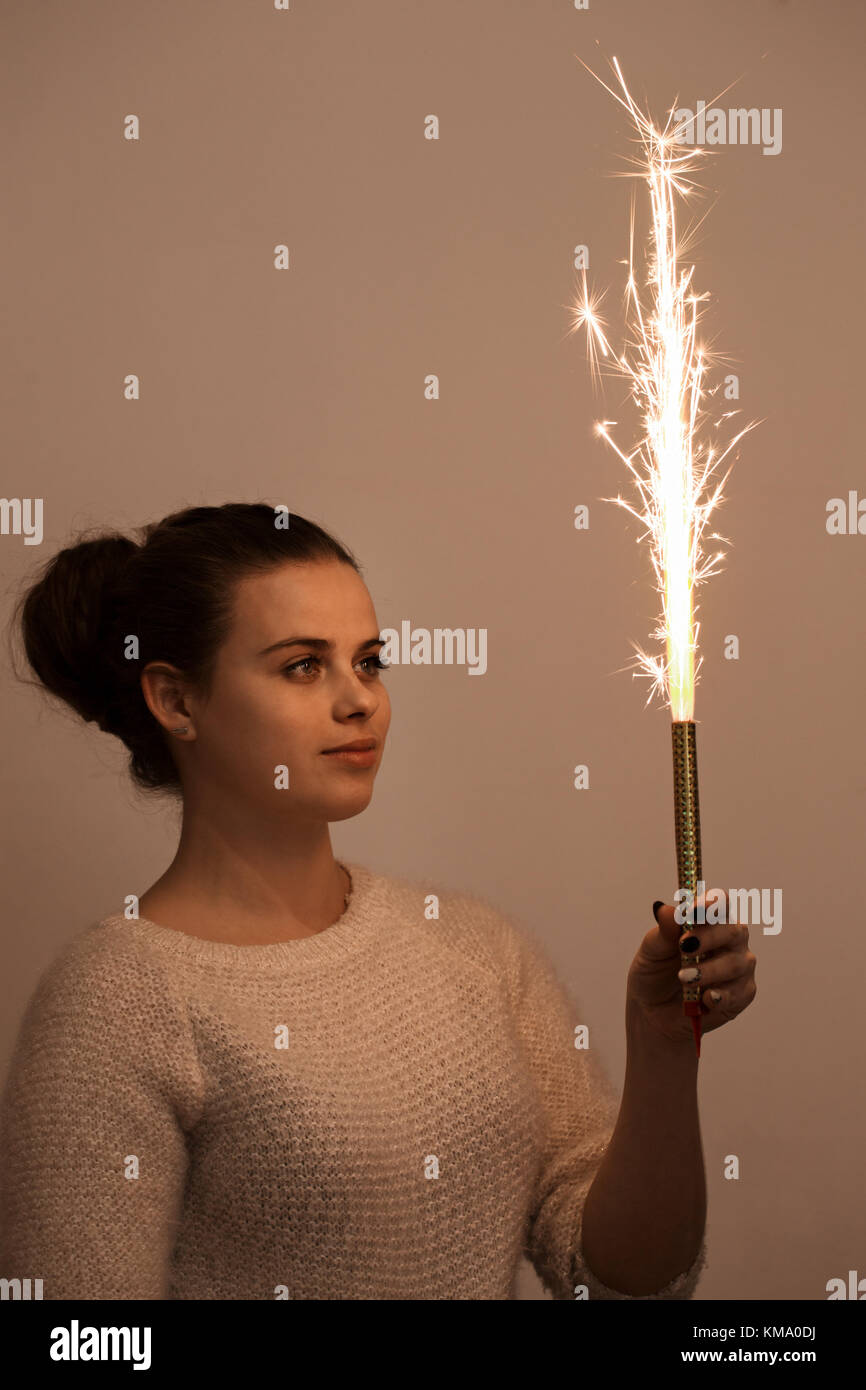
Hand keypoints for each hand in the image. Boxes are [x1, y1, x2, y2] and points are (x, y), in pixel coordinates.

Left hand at [626, 889, 756, 1047]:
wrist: (652, 1012)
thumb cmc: (655, 973)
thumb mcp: (651, 951)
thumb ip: (662, 931)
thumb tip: (665, 909)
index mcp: (709, 921)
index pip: (719, 903)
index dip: (710, 902)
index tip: (692, 910)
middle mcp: (730, 941)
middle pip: (733, 930)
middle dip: (709, 938)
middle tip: (684, 947)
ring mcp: (739, 967)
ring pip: (736, 963)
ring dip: (709, 971)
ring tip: (683, 978)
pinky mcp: (741, 995)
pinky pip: (739, 993)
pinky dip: (719, 995)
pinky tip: (704, 998)